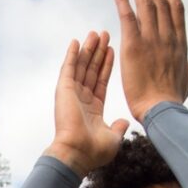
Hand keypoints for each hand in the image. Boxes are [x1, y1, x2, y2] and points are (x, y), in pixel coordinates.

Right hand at [44, 31, 129, 177]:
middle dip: (98, 53)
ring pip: (81, 66)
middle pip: (91, 70)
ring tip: (95, 33)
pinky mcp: (64, 90)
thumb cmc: (94, 151)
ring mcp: (72, 94)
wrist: (77, 153)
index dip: (106, 66)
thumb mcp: (113, 139)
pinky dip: (72, 55)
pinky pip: (68, 68)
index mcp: (93, 109)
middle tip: (104, 35)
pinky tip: (76, 42)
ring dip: (88, 49)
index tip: (112, 50)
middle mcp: (82, 100)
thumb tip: (123, 122)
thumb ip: (118, 127)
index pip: (101, 81)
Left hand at [113, 0, 187, 122]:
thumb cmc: (172, 100)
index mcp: (180, 44)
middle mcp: (168, 37)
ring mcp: (152, 39)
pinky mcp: (134, 46)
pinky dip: (122, 2)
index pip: (176, 11)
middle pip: (161, 3)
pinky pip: (128, 17)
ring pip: (146, 6)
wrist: (161, 110)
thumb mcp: (187, 80)